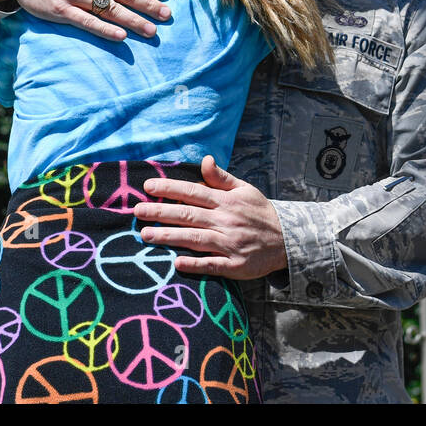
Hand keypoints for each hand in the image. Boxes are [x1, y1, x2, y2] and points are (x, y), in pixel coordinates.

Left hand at [132, 156, 287, 279]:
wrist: (288, 240)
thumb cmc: (260, 213)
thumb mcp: (245, 189)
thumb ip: (222, 177)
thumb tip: (204, 160)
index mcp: (226, 201)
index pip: (193, 192)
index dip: (170, 188)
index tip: (148, 187)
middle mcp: (226, 221)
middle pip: (188, 215)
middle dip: (161, 212)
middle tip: (137, 212)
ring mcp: (230, 243)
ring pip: (195, 238)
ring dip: (170, 237)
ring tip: (146, 235)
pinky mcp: (235, 265)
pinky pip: (212, 264)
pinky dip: (195, 263)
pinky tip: (177, 263)